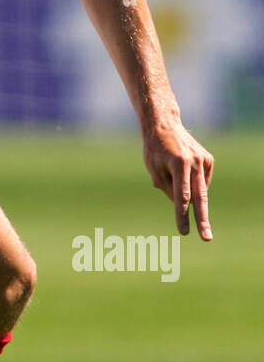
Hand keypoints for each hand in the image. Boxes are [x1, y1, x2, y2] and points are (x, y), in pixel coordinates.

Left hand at [142, 119, 213, 238]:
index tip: (184, 231)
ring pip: (198, 189)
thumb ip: (167, 188)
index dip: (182, 215)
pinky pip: (199, 181)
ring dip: (188, 193)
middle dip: (201, 219)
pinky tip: (181, 169)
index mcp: (179, 163)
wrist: (165, 124)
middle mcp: (194, 161)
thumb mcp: (153, 169)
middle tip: (206, 238)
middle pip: (199, 197)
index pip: (181, 196)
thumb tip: (182, 205)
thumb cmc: (155, 149)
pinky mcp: (208, 160)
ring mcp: (204, 160)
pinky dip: (190, 182)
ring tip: (170, 170)